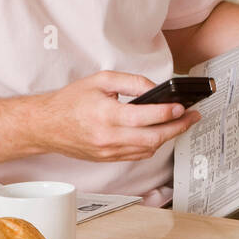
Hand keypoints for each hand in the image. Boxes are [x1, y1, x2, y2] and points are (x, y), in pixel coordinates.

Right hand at [35, 70, 201, 161]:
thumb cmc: (71, 101)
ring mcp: (108, 151)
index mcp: (106, 115)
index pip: (145, 117)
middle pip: (153, 138)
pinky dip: (152, 145)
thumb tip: (155, 88)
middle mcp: (108, 137)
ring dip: (167, 138)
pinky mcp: (107, 158)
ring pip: (148, 149)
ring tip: (181, 124)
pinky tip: (160, 134)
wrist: (45, 125)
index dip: (168, 113)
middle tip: (193, 118)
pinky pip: (137, 155)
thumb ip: (131, 82)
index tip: (183, 107)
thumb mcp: (101, 80)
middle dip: (178, 128)